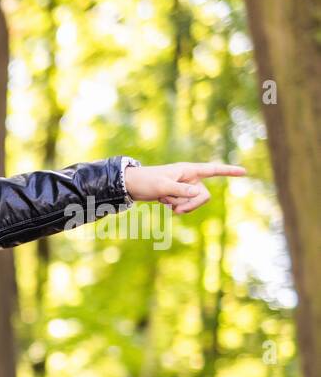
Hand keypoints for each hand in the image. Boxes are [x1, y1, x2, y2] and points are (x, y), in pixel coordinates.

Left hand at [123, 161, 245, 214]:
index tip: (244, 172)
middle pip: (204, 196)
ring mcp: (184, 187)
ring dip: (179, 205)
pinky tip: (163, 202)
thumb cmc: (146, 181)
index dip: (228, 171)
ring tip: (163, 199)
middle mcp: (190, 178)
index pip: (213, 170)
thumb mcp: (163, 186)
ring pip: (194, 202)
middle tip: (172, 207)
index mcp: (189, 170)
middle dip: (190, 204)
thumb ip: (181, 191)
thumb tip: (199, 193)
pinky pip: (185, 206)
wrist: (131, 185)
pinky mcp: (178, 195)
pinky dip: (175, 207)